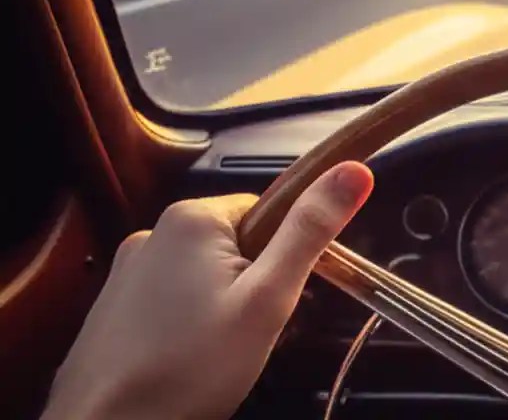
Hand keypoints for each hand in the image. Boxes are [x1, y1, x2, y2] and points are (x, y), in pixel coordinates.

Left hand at [42, 162, 373, 419]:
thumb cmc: (188, 371)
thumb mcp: (268, 300)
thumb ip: (310, 233)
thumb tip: (353, 173)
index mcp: (193, 218)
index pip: (269, 213)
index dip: (286, 257)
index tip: (279, 298)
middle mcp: (154, 233)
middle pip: (238, 245)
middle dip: (255, 287)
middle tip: (252, 333)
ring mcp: (129, 271)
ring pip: (206, 276)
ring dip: (223, 307)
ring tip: (218, 353)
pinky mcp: (117, 306)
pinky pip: (175, 300)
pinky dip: (190, 324)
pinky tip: (190, 358)